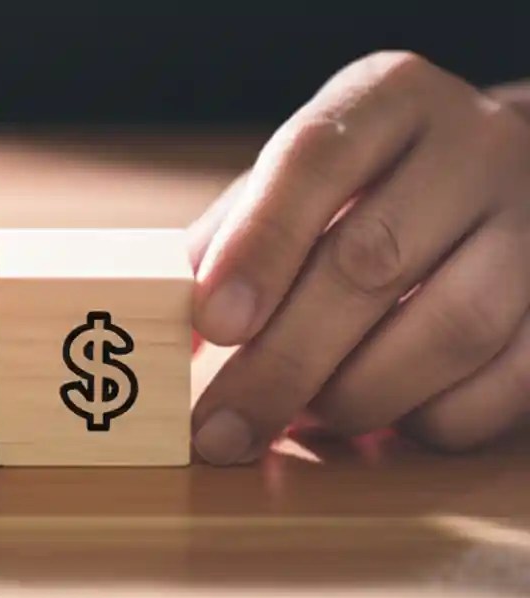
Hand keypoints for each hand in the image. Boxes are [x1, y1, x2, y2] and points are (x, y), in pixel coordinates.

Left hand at [189, 51, 529, 463]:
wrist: (508, 183)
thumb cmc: (372, 194)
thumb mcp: (303, 187)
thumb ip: (235, 239)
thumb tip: (168, 326)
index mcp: (389, 101)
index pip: (315, 159)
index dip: (259, 245)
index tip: (211, 325)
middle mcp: (475, 147)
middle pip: (371, 261)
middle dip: (283, 361)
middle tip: (220, 430)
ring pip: (451, 327)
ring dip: (358, 396)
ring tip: (301, 422)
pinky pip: (508, 382)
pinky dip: (433, 419)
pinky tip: (386, 422)